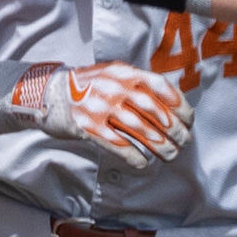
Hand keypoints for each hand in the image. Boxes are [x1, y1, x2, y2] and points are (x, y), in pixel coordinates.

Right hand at [3, 61, 189, 168]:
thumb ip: (137, 84)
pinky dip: (133, 156)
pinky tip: (143, 164)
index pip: (161, 88)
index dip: (179, 105)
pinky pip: (117, 144)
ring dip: (159, 146)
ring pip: (139, 130)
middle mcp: (114, 87)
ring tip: (170, 155)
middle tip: (184, 142)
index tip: (189, 120)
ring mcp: (100, 106)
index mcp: (124, 73)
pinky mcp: (88, 126)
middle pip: (154, 111)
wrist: (48, 92)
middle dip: (174, 130)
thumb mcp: (113, 75)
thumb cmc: (86, 86)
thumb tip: (169, 103)